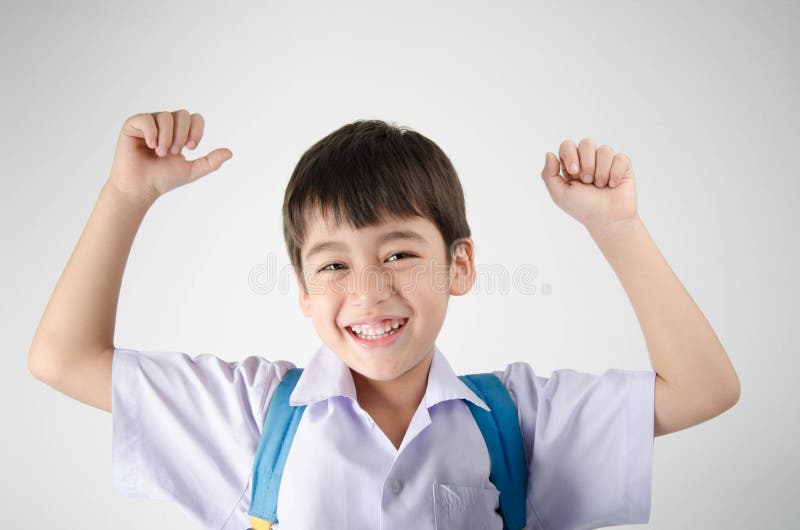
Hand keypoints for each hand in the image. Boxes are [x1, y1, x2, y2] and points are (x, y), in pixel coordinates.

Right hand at [107, 109, 232, 204]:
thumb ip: (210, 162)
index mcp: (180, 132)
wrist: (142, 187)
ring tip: (161, 153)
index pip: (195, 118)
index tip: (190, 148)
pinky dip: (151, 132)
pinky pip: (146, 119)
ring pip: (166, 116)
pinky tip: (151, 146)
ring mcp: (149, 123)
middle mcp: (165, 124)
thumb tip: (230, 153)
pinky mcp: (133, 126)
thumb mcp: (192, 171)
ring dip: (167, 137)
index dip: (196, 130)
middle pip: (182, 114)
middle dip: (182, 134)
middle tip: (174, 152)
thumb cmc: (164, 178)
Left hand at [540, 138, 636, 232]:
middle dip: (587, 163)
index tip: (574, 171)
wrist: (607, 219)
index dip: (571, 154)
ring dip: (602, 171)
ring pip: (604, 150)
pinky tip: (613, 185)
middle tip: (588, 181)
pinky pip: (620, 158)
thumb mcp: (559, 194)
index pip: (567, 145)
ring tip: (601, 186)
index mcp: (571, 164)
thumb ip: (549, 174)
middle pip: (587, 143)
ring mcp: (606, 162)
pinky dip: (615, 173)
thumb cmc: (582, 208)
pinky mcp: (622, 165)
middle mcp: (588, 160)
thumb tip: (549, 153)